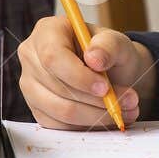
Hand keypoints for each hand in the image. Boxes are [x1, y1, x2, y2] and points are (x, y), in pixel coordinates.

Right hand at [17, 16, 153, 129]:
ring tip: (124, 109)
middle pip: (57, 87)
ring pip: (60, 111)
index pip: (52, 57)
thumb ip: (109, 45)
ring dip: (97, 115)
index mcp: (47, 32)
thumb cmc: (108, 52)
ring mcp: (30, 85)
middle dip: (96, 100)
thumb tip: (94, 59)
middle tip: (128, 101)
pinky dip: (88, 125)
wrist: (110, 71)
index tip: (104, 87)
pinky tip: (108, 117)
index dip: (78, 76)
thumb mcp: (116, 41)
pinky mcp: (38, 109)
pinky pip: (61, 125)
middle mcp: (32, 58)